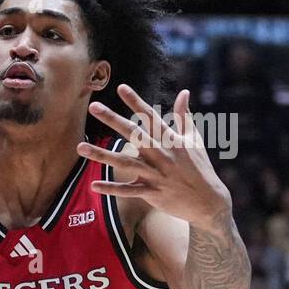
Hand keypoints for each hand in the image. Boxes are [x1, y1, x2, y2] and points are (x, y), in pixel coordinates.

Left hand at [77, 85, 231, 226]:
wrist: (208, 201)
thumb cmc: (199, 167)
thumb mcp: (194, 139)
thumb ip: (184, 115)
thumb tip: (184, 92)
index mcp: (171, 139)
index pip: (150, 116)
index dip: (135, 101)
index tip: (121, 87)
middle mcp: (161, 154)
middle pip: (133, 134)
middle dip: (113, 120)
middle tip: (93, 106)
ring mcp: (155, 174)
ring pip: (124, 162)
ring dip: (101, 155)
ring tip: (80, 147)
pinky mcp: (151, 192)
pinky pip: (127, 190)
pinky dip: (111, 188)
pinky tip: (93, 185)